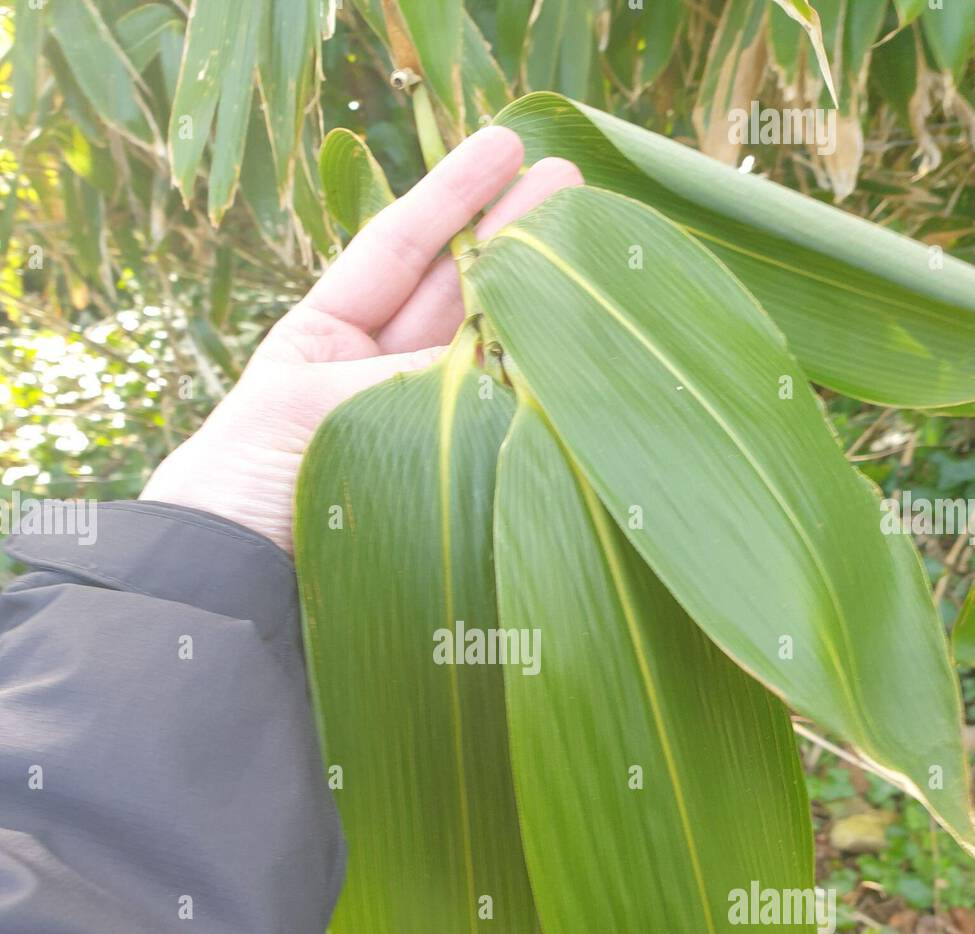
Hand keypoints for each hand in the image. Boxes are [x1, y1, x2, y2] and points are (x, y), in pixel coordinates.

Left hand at [141, 127, 581, 553]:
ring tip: (585, 250)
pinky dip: (523, 390)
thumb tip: (507, 362)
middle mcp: (371, 374)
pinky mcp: (439, 481)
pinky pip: (486, 421)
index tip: (505, 146)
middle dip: (506, 236)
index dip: (452, 194)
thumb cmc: (244, 480)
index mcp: (322, 337)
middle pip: (450, 292)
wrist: (228, 585)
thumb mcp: (314, 403)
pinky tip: (563, 348)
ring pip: (477, 352)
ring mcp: (410, 425)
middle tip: (568, 184)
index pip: (398, 250)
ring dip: (527, 304)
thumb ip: (410, 375)